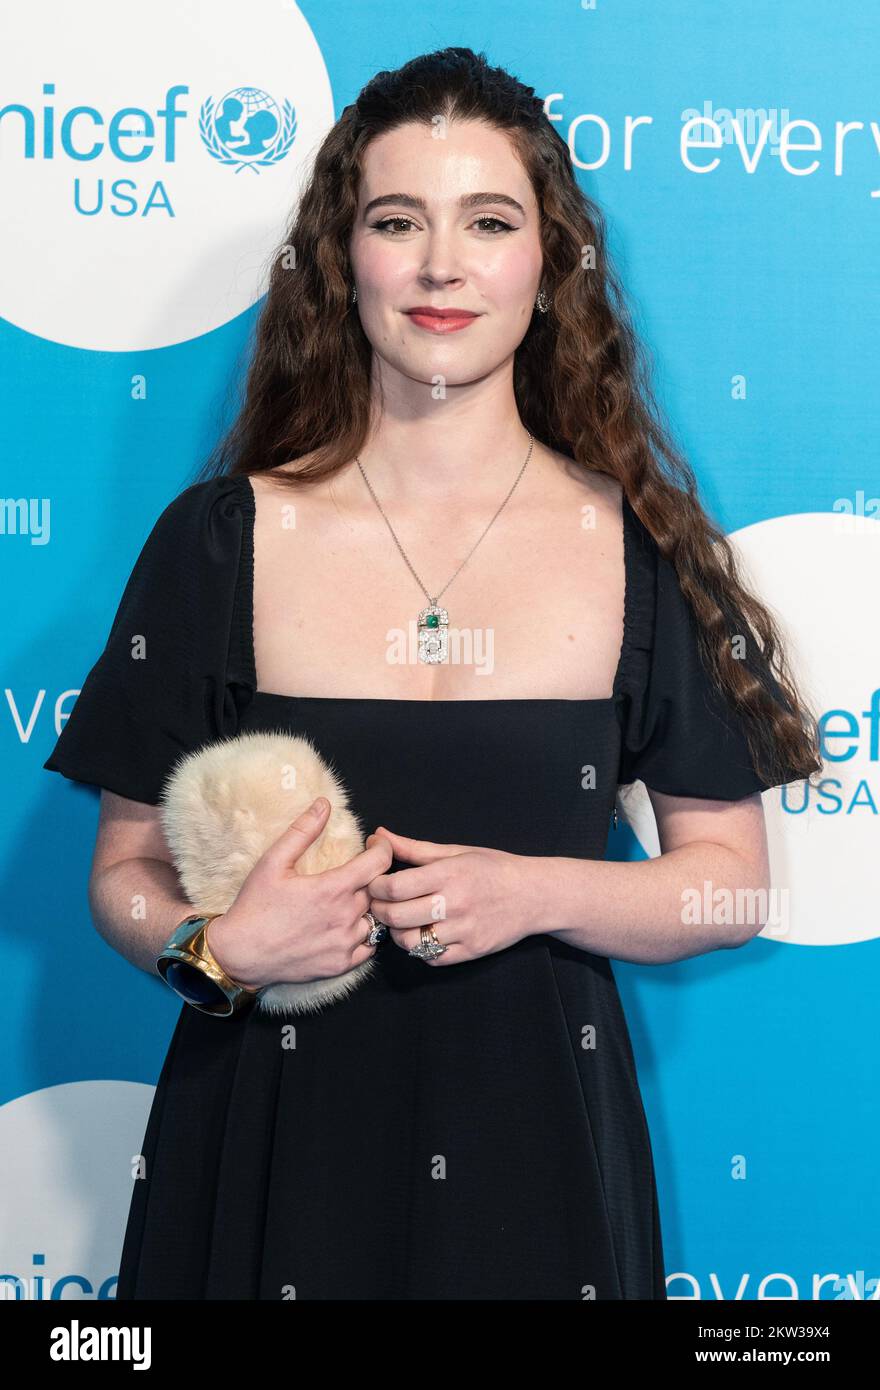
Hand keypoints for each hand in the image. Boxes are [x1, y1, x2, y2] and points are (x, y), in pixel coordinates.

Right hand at [206, 799, 392, 990]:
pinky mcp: (342, 964)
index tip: (372, 846)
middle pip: (378, 889)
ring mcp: (346, 943)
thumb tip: (324, 804)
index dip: (382, 849)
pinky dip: (364, 934)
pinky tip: (346, 926)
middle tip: (353, 873)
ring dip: (367, 907)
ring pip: (375, 918)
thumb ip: (302, 831)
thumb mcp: (273, 862)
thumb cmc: (255, 906)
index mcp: (334, 888)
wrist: (240, 954)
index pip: (381, 862)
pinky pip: (370, 946)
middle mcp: (346, 916)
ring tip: (347, 901)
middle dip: (370, 877)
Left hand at [364, 826, 537, 965]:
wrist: (535, 895)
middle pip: (397, 916)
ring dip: (397, 934)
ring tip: (401, 922)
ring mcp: (465, 930)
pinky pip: (432, 958)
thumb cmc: (493, 869)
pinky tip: (423, 935)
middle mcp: (456, 903)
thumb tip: (379, 836)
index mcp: (450, 873)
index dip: (376, 887)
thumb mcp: (456, 852)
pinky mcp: (472, 951)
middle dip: (379, 911)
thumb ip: (413, 848)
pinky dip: (420, 949)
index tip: (375, 884)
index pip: (396, 886)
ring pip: (410, 942)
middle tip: (380, 905)